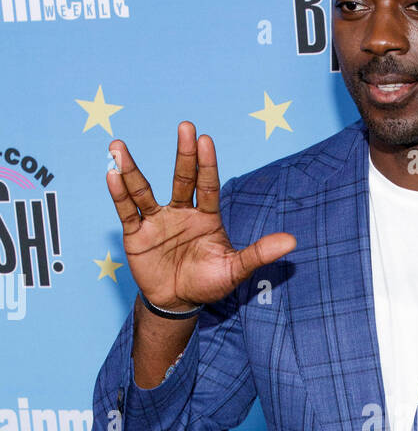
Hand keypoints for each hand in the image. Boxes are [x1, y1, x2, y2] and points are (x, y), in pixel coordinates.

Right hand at [106, 121, 296, 309]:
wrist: (178, 303)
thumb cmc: (208, 283)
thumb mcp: (235, 270)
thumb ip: (259, 253)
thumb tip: (292, 241)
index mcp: (206, 217)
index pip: (207, 185)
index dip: (206, 164)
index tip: (205, 140)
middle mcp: (181, 212)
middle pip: (181, 178)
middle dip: (184, 154)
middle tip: (185, 127)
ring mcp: (158, 221)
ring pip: (144, 190)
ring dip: (132, 169)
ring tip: (119, 146)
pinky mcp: (136, 234)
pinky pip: (127, 211)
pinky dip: (119, 195)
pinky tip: (112, 175)